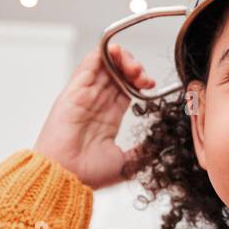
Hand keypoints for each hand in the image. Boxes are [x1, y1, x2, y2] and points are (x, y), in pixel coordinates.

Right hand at [33, 44, 155, 189]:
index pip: (126, 88)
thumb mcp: (127, 164)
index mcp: (108, 117)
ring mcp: (85, 95)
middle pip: (117, 73)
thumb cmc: (88, 174)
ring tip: (134, 68)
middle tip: (144, 77)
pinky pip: (89, 63)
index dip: (141, 81)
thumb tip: (162, 147)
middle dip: (135, 68)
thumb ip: (143, 153)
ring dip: (122, 58)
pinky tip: (115, 52)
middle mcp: (96, 103)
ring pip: (105, 64)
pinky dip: (103, 52)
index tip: (151, 86)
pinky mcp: (75, 90)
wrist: (67, 176)